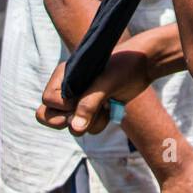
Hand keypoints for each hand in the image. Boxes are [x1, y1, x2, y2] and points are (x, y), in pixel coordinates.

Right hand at [36, 44, 152, 136]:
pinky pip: (88, 128)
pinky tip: (111, 107)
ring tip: (106, 105)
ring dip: (91, 122)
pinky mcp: (94, 110)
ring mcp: (81, 101)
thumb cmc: (123, 65)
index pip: (48, 101)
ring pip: (72, 126)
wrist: (144, 64)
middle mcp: (69, 89)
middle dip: (66, 121)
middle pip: (49, 115)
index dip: (63, 106)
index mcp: (65, 75)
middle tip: (84, 116)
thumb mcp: (105, 84)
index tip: (81, 99)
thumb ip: (89, 104)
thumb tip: (74, 129)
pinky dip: (100, 123)